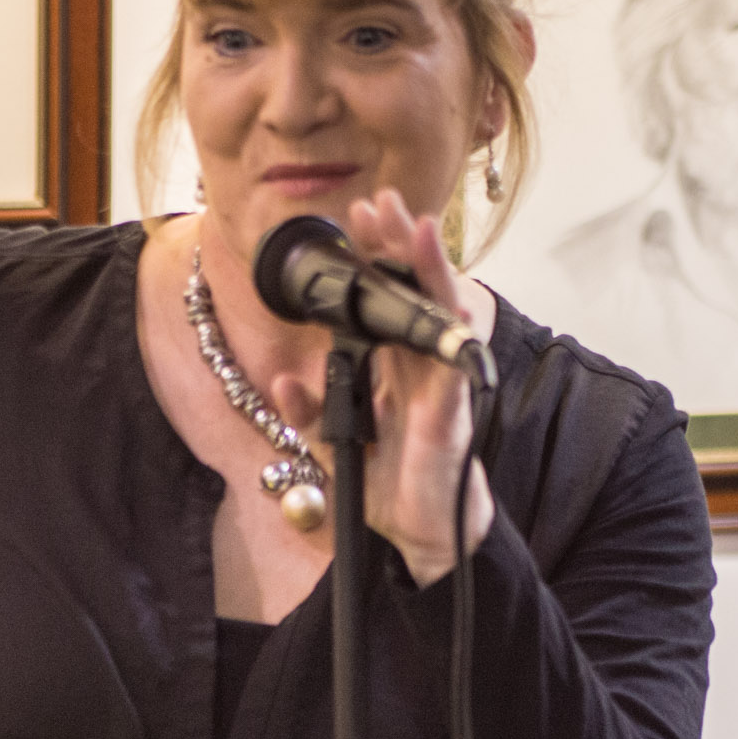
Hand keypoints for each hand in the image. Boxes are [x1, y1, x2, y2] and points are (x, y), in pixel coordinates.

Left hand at [341, 189, 493, 586]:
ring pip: (435, 311)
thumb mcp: (337, 447)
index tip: (356, 221)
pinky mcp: (450, 409)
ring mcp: (440, 385)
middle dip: (397, 246)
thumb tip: (286, 383)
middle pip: (410, 294)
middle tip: (379, 201)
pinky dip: (444, 319)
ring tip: (413, 221)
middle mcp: (421, 369)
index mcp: (395, 372)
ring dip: (425, 265)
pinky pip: (450, 356)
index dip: (372, 263)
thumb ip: (312, 414)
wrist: (423, 538)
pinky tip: (440, 292)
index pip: (383, 304)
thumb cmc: (393, 489)